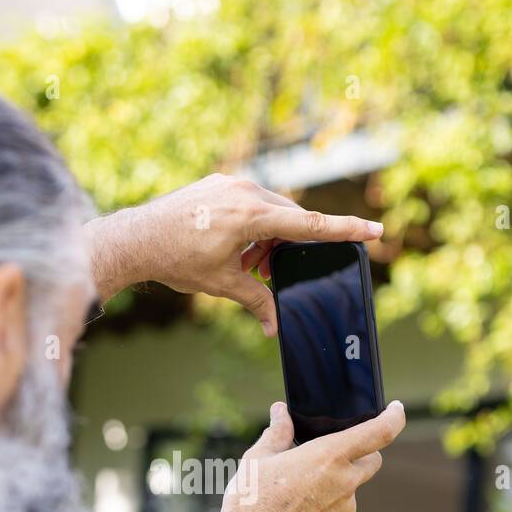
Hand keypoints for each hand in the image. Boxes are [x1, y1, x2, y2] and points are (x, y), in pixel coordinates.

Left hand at [85, 174, 383, 335]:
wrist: (135, 238)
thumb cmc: (176, 260)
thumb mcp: (221, 285)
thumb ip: (256, 301)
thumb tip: (274, 327)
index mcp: (250, 216)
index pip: (309, 226)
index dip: (345, 230)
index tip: (375, 231)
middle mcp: (244, 192)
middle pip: (290, 219)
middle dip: (289, 247)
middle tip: (269, 272)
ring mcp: (231, 183)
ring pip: (272, 210)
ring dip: (270, 238)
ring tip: (248, 264)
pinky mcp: (220, 183)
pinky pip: (252, 202)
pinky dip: (255, 226)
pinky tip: (237, 248)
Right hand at [216, 400, 405, 511]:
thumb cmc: (251, 499)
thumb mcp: (259, 458)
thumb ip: (278, 432)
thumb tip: (281, 412)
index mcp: (329, 456)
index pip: (379, 432)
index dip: (394, 417)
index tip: (396, 409)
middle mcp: (345, 483)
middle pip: (372, 460)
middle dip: (361, 454)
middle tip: (331, 456)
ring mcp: (345, 510)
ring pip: (350, 490)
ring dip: (335, 486)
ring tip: (298, 495)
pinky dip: (327, 510)